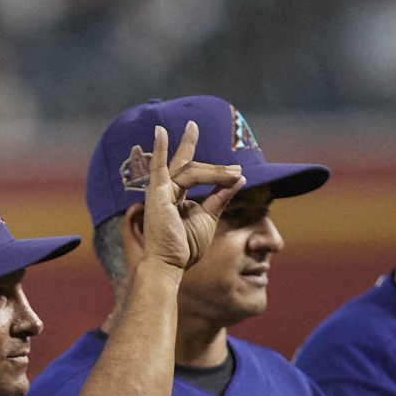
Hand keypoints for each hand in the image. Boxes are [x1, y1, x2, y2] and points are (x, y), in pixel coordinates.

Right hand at [139, 121, 244, 272]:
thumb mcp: (209, 217)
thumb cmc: (185, 247)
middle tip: (236, 169)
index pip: (191, 171)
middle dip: (216, 168)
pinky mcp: (156, 194)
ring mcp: (160, 191)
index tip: (234, 166)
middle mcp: (166, 190)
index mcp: (175, 196)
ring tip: (233, 174)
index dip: (211, 164)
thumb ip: (221, 196)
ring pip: (191, 171)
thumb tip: (239, 177)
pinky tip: (161, 130)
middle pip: (192, 168)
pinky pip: (160, 167)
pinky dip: (161, 148)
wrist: (171, 264)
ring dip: (215, 172)